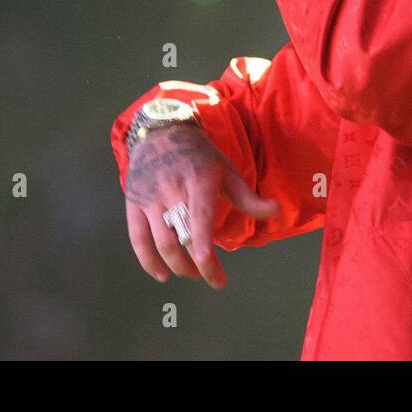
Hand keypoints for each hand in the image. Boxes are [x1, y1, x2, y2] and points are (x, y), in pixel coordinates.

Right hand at [123, 122, 279, 287]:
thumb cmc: (199, 157)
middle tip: (212, 277)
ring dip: (177, 266)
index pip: (201, 219)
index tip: (212, 271)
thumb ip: (248, 198)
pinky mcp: (134, 204)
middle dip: (198, 266)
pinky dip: (148, 262)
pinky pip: (138, 239)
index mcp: (199, 181)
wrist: (160, 134)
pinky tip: (162, 275)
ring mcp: (150, 198)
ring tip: (193, 274)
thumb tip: (276, 211)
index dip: (203, 247)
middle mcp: (172, 190)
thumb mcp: (226, 171)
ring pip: (161, 242)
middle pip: (182, 237)